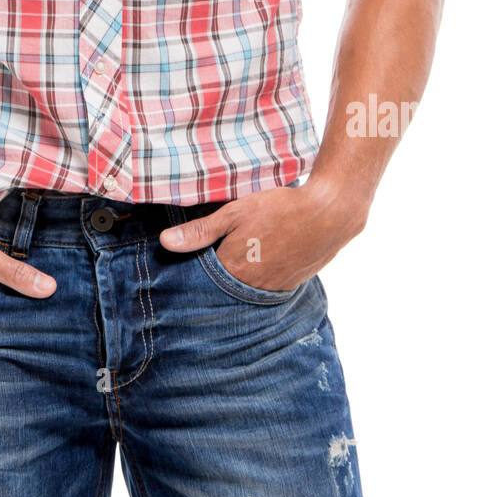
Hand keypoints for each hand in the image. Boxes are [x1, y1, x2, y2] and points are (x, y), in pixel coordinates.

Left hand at [158, 179, 365, 290]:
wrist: (330, 213)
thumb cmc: (281, 208)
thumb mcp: (235, 212)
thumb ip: (201, 231)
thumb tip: (166, 242)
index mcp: (234, 269)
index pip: (203, 278)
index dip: (196, 267)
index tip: (191, 258)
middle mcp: (253, 286)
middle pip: (225, 287)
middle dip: (218, 275)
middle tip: (219, 254)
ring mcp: (274, 287)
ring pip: (247, 288)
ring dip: (241, 276)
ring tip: (243, 255)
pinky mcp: (292, 284)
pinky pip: (268, 286)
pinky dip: (261, 277)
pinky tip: (263, 258)